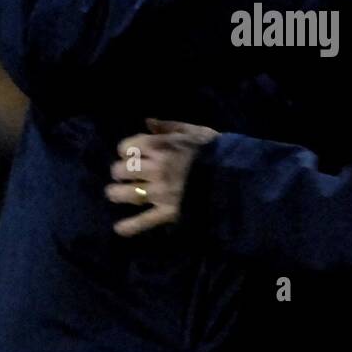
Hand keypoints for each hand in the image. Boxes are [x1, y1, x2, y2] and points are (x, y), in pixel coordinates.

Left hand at [105, 118, 218, 236]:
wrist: (234, 176)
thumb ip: (169, 126)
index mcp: (158, 146)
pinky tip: (119, 229)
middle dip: (120, 172)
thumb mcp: (194, 131)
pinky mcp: (167, 212)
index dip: (126, 151)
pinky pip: (144, 221)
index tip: (132, 154)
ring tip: (117, 194)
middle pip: (121, 170)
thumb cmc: (214, 150)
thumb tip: (147, 122)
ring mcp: (159, 192)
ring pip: (125, 194)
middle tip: (126, 175)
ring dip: (117, 194)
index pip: (125, 148)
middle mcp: (154, 168)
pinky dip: (130, 226)